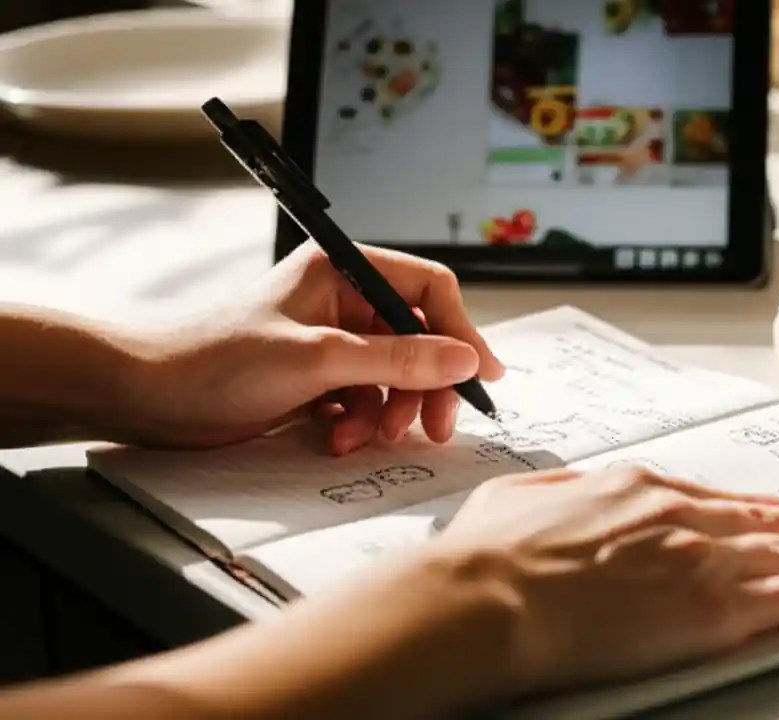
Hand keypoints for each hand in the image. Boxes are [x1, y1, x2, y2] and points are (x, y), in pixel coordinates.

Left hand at [124, 242, 502, 453]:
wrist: (147, 397)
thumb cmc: (216, 359)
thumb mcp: (318, 359)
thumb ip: (398, 359)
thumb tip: (464, 359)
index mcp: (343, 270)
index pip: (428, 288)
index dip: (462, 329)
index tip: (484, 374)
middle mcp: (343, 301)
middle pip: (419, 338)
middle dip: (427, 385)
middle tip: (434, 427)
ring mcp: (331, 341)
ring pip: (396, 376)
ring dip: (391, 411)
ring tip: (371, 437)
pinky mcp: (317, 378)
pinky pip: (366, 399)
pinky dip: (360, 422)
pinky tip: (336, 437)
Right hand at [435, 465, 778, 697]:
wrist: (492, 598)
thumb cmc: (490, 556)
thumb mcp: (519, 499)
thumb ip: (559, 493)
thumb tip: (569, 494)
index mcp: (634, 488)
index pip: (710, 498)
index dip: (749, 506)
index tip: (773, 509)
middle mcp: (679, 516)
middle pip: (760, 520)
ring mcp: (702, 560)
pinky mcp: (716, 610)